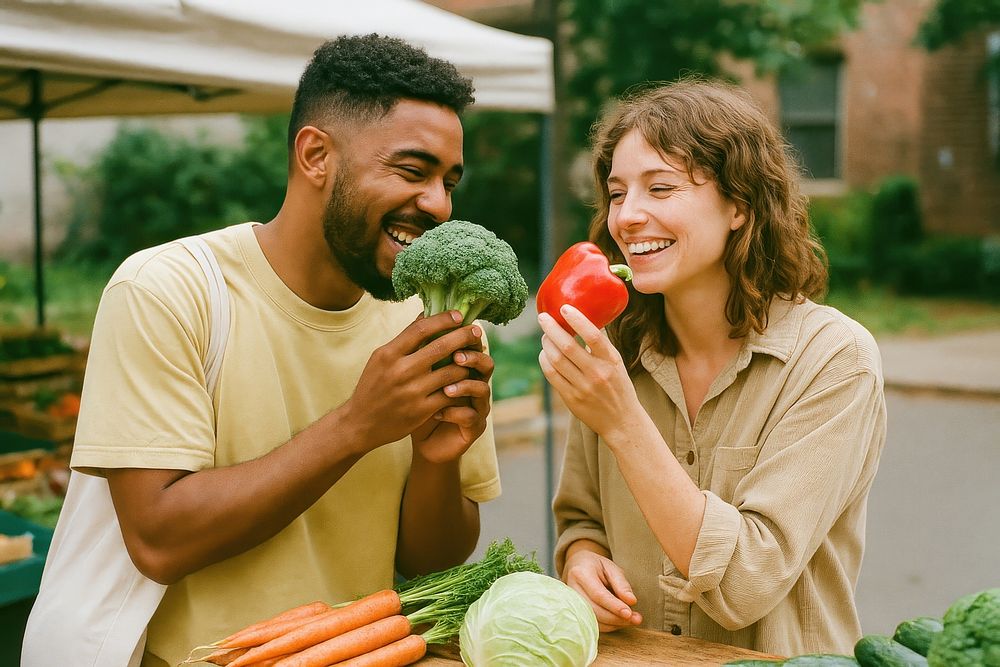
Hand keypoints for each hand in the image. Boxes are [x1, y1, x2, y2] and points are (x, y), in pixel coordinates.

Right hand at [343, 311, 485, 453]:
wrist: (361, 424)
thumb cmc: (373, 387)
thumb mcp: (380, 359)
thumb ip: (403, 340)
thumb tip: (426, 316)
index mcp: (388, 354)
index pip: (421, 329)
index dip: (443, 319)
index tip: (459, 315)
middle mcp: (400, 371)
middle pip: (441, 346)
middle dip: (463, 336)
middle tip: (476, 331)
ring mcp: (412, 392)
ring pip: (451, 371)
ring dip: (466, 363)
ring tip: (473, 358)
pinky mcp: (422, 410)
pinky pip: (450, 394)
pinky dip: (461, 386)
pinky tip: (466, 381)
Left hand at [411, 328, 493, 462]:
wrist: (419, 439)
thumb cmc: (416, 403)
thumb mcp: (416, 375)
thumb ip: (423, 350)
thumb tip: (420, 313)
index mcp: (464, 368)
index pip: (473, 347)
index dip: (465, 338)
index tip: (451, 335)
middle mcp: (475, 384)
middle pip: (486, 364)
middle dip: (472, 358)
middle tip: (456, 356)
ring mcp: (477, 406)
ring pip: (483, 390)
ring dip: (466, 386)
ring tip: (446, 388)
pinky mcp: (474, 427)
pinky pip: (471, 417)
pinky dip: (455, 413)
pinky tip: (437, 413)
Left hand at [537, 305, 642, 441]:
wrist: (622, 421)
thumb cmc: (618, 387)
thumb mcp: (617, 364)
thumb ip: (600, 346)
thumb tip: (581, 320)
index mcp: (611, 361)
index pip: (593, 336)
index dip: (577, 320)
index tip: (564, 308)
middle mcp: (597, 374)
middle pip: (567, 347)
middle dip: (551, 329)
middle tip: (543, 318)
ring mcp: (583, 387)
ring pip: (556, 360)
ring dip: (546, 344)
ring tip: (545, 336)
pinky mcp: (571, 399)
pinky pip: (551, 375)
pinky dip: (544, 361)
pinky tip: (544, 353)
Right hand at [563, 547, 642, 631]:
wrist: (578, 566)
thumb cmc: (596, 566)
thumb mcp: (611, 568)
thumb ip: (621, 584)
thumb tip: (631, 602)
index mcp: (581, 574)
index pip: (598, 595)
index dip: (614, 606)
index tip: (629, 613)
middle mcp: (572, 590)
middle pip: (595, 611)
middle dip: (616, 618)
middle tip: (636, 618)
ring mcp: (571, 604)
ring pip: (593, 621)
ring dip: (615, 624)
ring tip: (632, 620)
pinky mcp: (575, 614)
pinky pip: (592, 625)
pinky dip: (609, 625)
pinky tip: (620, 620)